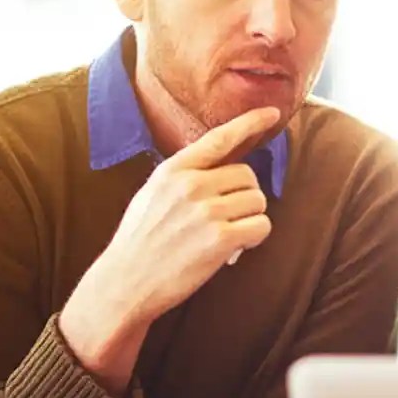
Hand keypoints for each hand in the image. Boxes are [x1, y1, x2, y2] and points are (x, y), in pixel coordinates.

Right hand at [59, 107, 279, 395]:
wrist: (125, 284)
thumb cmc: (142, 242)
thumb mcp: (153, 195)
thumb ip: (186, 178)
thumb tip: (228, 169)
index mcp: (172, 171)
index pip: (218, 138)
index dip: (249, 123)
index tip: (272, 113)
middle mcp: (190, 185)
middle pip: (248, 176)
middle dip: (245, 197)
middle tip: (226, 220)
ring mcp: (206, 211)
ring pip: (258, 201)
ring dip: (249, 219)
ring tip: (223, 236)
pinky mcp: (220, 239)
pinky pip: (261, 226)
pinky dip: (254, 238)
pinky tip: (233, 250)